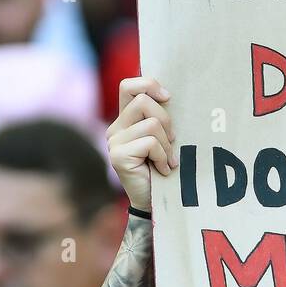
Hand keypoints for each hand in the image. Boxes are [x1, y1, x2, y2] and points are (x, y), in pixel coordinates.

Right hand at [107, 76, 177, 211]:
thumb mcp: (164, 137)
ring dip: (167, 144)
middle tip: (172, 142)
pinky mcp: (118, 156)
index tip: (168, 98)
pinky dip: (163, 157)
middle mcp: (115, 128)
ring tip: (168, 161)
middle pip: (143, 101)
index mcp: (125, 120)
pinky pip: (150, 143)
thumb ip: (161, 118)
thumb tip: (170, 96)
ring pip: (151, 124)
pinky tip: (163, 170)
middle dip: (166, 121)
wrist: (155, 202)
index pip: (128, 86)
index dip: (148, 84)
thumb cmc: (163, 168)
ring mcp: (113, 142)